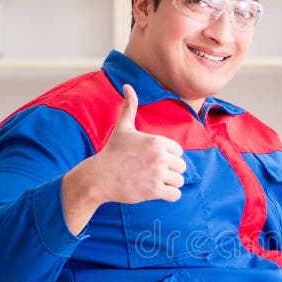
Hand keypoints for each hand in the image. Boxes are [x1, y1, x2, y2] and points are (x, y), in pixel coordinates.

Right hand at [62, 84, 185, 233]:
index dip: (168, 156)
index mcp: (157, 141)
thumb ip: (129, 106)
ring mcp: (158, 174)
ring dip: (170, 184)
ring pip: (180, 181)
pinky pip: (175, 195)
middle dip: (170, 170)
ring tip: (155, 182)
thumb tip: (127, 85)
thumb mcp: (123, 127)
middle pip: (182, 166)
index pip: (179, 151)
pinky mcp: (154, 191)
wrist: (99, 177)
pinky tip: (158, 192)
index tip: (153, 159)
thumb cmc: (112, 152)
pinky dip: (170, 195)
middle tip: (153, 172)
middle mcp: (160, 156)